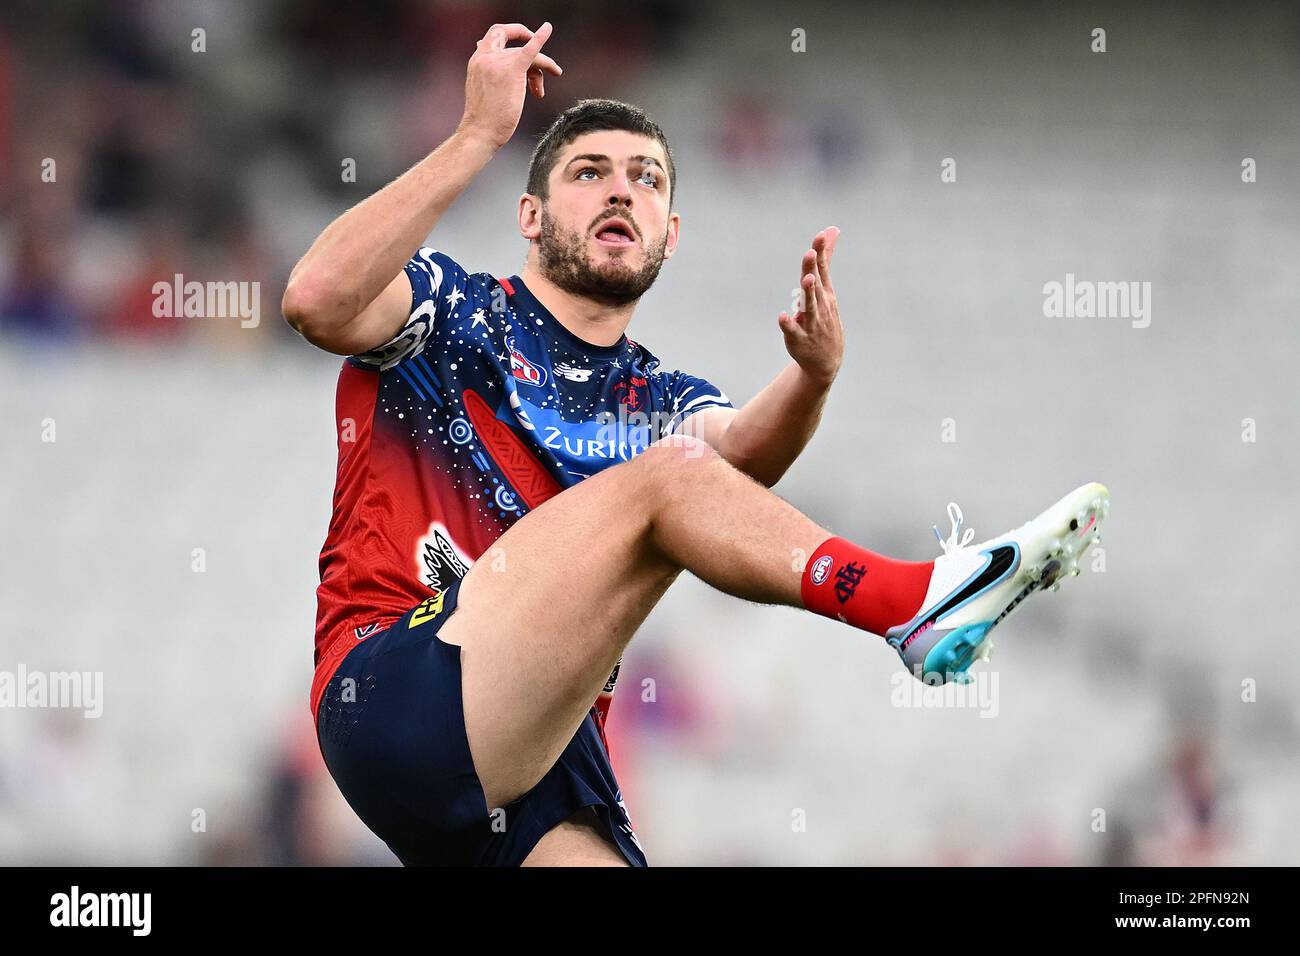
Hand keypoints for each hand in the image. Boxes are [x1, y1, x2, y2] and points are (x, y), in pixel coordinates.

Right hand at [458, 22, 561, 149]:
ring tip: (540, 92)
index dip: (512, 34)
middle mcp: (485, 56)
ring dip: (540, 70)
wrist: (480, 132)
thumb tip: (506, 73)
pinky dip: (540, 37)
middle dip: (531, 61)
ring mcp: (498, 62)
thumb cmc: (483, 121)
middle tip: (541, 75)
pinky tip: (548, 29)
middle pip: (516, 48)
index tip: (525, 39)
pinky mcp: (512, 70)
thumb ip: (492, 77)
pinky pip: (530, 49)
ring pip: (528, 55)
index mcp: (477, 60)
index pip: (495, 36)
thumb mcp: (484, 92)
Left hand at [778, 227, 843, 386]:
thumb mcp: (828, 291)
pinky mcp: (798, 338)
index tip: (820, 235)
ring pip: (809, 306)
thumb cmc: (825, 320)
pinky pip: (792, 330)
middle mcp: (820, 307)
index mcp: (825, 295)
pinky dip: (788, 324)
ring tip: (807, 279)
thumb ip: (826, 261)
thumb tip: (831, 231)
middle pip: (815, 285)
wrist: (826, 361)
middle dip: (813, 269)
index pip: (823, 271)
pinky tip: (783, 316)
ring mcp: (811, 323)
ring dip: (808, 293)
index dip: (821, 253)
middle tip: (811, 252)